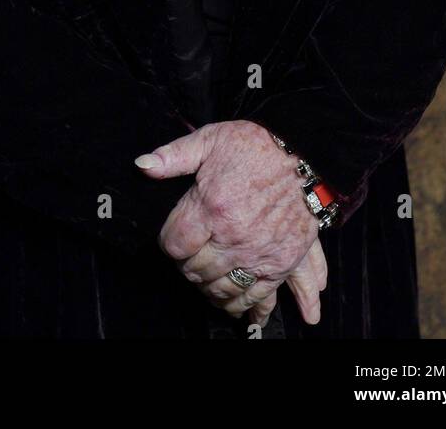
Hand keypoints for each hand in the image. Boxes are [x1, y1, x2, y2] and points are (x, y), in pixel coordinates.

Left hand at [134, 119, 325, 322]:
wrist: (304, 153)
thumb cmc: (256, 145)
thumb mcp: (210, 140)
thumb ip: (173, 156)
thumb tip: (141, 165)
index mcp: (211, 206)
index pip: (173, 245)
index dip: (168, 242)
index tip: (173, 236)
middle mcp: (233, 235)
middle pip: (195, 270)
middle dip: (186, 265)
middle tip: (189, 256)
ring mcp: (258, 253)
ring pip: (221, 289)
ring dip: (209, 288)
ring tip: (206, 278)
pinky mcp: (280, 263)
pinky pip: (257, 297)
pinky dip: (242, 306)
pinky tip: (233, 303)